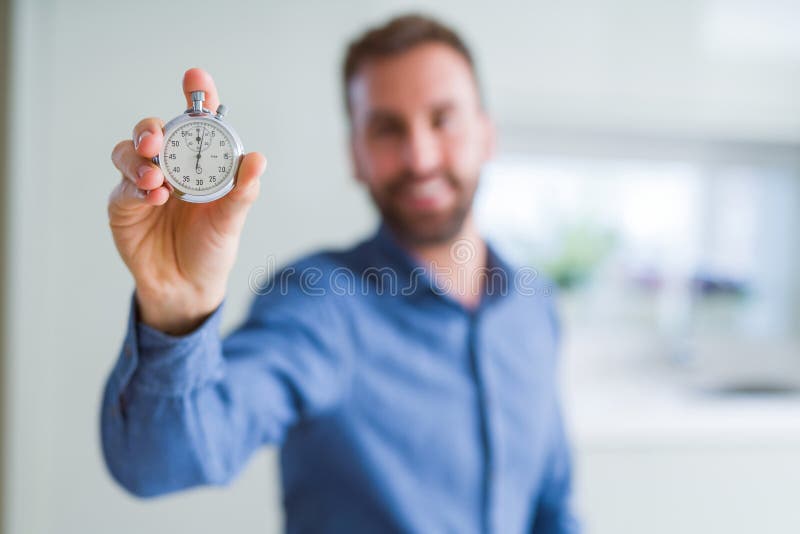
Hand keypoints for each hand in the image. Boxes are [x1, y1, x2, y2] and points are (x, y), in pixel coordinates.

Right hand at [108, 68, 266, 334]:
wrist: (187, 287)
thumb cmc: (212, 248)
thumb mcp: (232, 220)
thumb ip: (242, 192)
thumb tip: (258, 160)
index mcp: (200, 161)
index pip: (197, 121)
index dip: (197, 95)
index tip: (196, 76)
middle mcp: (170, 165)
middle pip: (154, 130)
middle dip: (153, 128)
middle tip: (158, 140)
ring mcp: (142, 182)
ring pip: (129, 151)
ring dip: (140, 158)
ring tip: (156, 178)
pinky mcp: (123, 204)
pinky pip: (123, 186)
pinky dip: (136, 187)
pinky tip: (154, 197)